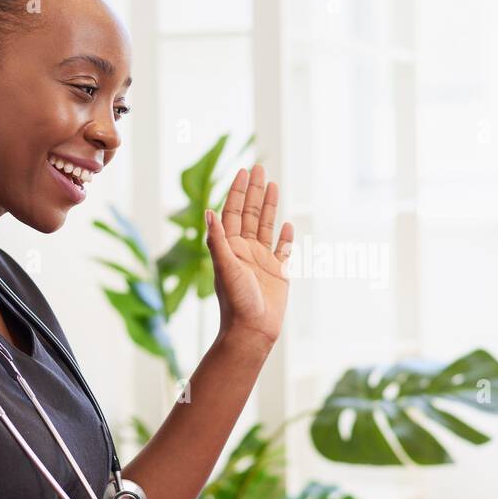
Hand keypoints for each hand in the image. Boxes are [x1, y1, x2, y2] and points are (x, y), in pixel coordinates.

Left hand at [205, 164, 293, 346]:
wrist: (252, 331)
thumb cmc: (236, 302)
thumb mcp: (225, 267)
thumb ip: (217, 239)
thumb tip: (209, 210)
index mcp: (231, 247)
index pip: (234, 212)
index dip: (239, 191)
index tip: (245, 171)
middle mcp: (245, 250)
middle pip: (251, 213)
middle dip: (255, 191)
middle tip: (260, 167)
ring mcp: (262, 260)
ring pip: (267, 226)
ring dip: (270, 206)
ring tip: (274, 185)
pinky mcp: (278, 273)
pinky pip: (283, 249)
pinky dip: (285, 236)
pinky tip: (288, 224)